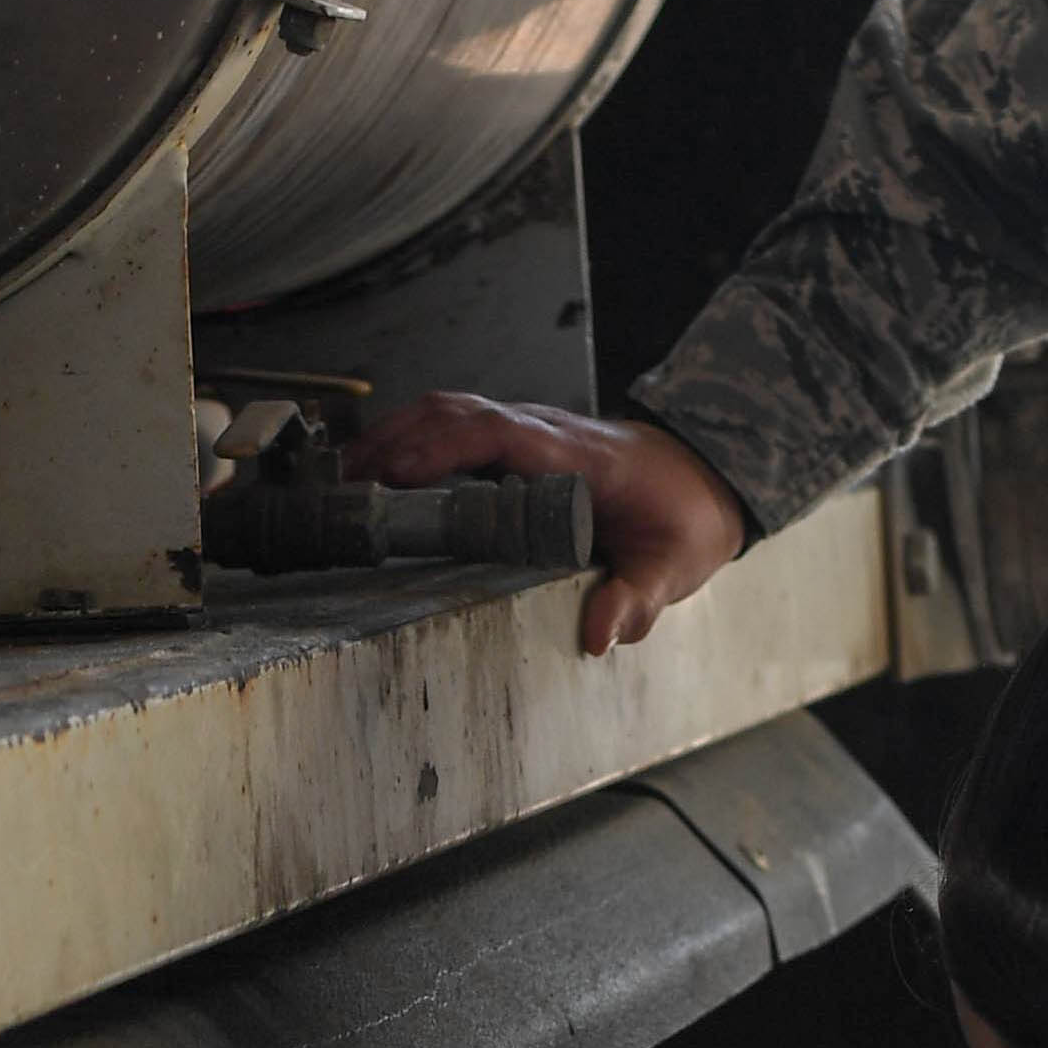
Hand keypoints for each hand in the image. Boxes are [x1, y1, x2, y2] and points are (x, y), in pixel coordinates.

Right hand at [339, 397, 745, 654]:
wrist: (705, 480)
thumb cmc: (683, 520)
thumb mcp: (673, 567)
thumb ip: (638, 600)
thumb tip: (600, 637)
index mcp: (578, 456)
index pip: (500, 435)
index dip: (442, 448)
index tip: (393, 476)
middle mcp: (545, 431)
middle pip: (456, 412)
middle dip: (394, 441)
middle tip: (342, 488)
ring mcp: (527, 430)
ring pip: (448, 410)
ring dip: (393, 435)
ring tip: (342, 480)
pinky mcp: (516, 440)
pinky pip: (455, 424)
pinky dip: (410, 439)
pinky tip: (377, 472)